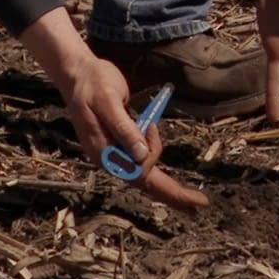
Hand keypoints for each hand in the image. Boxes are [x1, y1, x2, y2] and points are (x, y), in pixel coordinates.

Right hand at [19, 8, 208, 211]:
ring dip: (157, 150)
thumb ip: (124, 129)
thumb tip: (141, 156)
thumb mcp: (109, 102)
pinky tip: (150, 128)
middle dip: (173, 194)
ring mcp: (113, 152)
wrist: (77, 74)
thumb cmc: (93, 84)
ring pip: (145, 165)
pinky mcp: (118, 142)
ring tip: (150, 121)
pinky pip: (140, 153)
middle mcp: (109, 158)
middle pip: (145, 182)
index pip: (142, 178)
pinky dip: (152, 146)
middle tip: (200, 205)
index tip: (195, 198)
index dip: (170, 192)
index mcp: (105, 153)